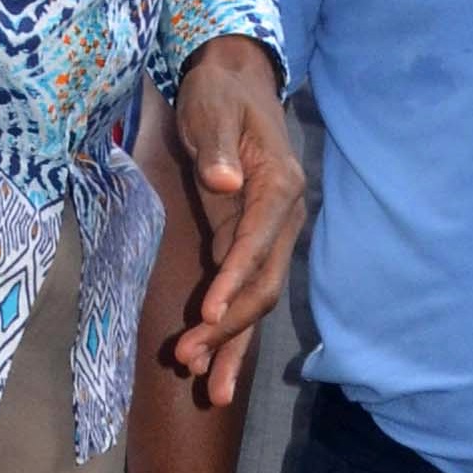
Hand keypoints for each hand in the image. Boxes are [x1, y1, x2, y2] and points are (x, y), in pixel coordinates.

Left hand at [169, 37, 300, 407]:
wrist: (233, 84)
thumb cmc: (220, 93)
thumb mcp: (213, 106)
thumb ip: (218, 146)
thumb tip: (223, 182)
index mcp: (278, 187)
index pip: (259, 243)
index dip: (236, 279)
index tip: (211, 311)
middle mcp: (283, 221)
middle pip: (262, 285)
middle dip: (229, 326)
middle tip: (189, 358)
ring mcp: (269, 239)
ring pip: (257, 302)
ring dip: (232, 344)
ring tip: (206, 387)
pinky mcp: (249, 247)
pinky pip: (244, 297)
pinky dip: (231, 334)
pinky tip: (212, 370)